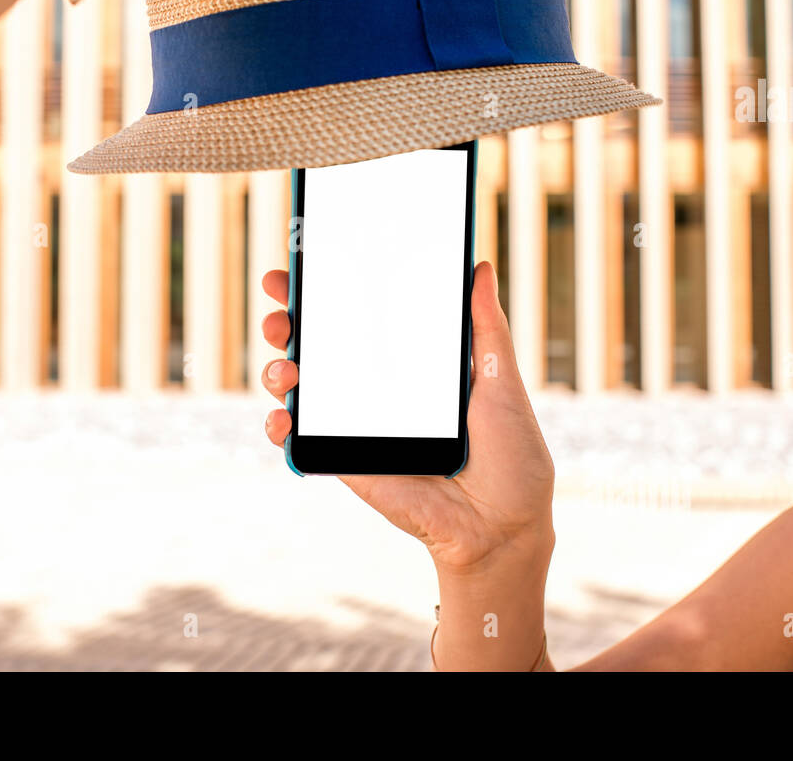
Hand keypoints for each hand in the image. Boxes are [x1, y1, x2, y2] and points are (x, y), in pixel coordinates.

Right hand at [260, 261, 555, 668]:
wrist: (501, 528)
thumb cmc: (512, 459)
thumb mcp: (502, 383)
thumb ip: (486, 329)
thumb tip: (481, 268)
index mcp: (413, 368)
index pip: (363, 318)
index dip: (329, 292)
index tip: (305, 265)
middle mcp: (380, 393)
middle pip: (321, 348)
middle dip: (289, 323)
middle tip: (281, 312)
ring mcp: (358, 427)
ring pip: (301, 389)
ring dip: (279, 369)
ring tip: (287, 367)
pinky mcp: (346, 461)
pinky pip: (300, 440)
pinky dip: (280, 426)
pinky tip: (284, 417)